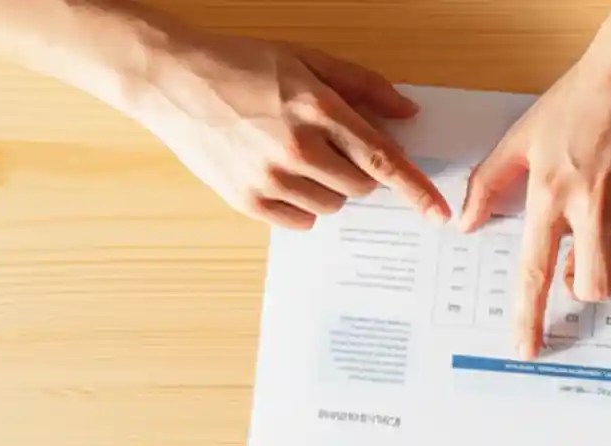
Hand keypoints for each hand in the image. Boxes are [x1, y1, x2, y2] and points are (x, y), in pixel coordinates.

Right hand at [134, 32, 448, 229]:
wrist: (172, 79)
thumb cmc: (240, 64)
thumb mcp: (306, 59)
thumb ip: (363, 86)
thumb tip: (407, 113)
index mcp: (317, 109)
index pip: (382, 159)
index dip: (416, 189)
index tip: (438, 212)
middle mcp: (296, 147)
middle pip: (360, 187)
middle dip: (359, 173)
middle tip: (332, 148)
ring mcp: (269, 178)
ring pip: (332, 206)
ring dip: (329, 189)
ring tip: (298, 157)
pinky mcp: (246, 200)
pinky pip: (299, 221)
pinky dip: (301, 205)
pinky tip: (280, 174)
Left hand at [459, 38, 610, 358]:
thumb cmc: (577, 103)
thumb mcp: (521, 137)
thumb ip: (488, 183)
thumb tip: (466, 225)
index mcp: (551, 192)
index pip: (535, 270)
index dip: (529, 317)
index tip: (526, 349)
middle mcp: (594, 204)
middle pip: (592, 286)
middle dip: (583, 290)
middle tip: (577, 267)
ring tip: (605, 246)